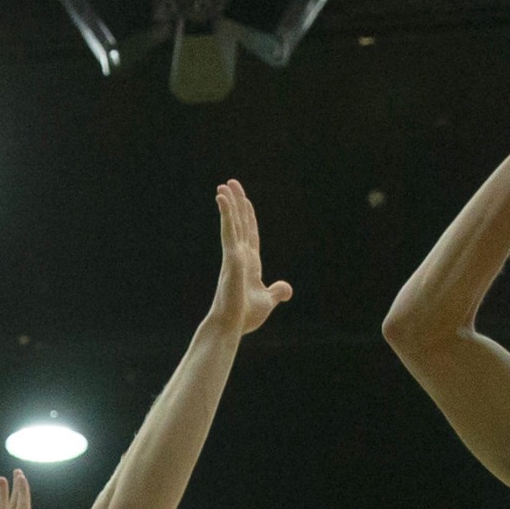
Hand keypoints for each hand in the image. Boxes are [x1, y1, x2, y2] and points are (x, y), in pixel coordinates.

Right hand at [208, 179, 292, 333]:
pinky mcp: (231, 256)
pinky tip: (222, 198)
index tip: (244, 200)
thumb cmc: (245, 316)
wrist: (232, 326)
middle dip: (237, 202)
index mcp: (250, 263)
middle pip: (240, 222)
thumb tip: (287, 289)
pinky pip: (229, 230)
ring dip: (229, 202)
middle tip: (230, 183)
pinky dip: (226, 213)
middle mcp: (240, 255)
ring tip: (224, 184)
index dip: (248, 216)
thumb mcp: (268, 301)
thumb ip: (277, 292)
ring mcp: (234, 254)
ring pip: (232, 222)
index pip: (250, 233)